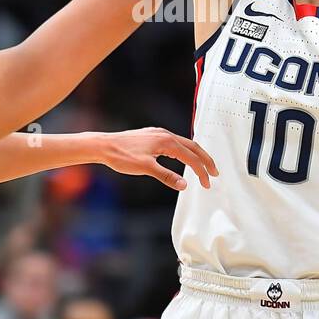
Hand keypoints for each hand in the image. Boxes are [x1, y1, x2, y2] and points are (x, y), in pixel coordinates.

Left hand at [98, 127, 218, 190]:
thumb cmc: (122, 156)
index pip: (191, 157)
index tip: (208, 183)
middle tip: (215, 173)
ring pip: (184, 143)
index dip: (201, 171)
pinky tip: (182, 156)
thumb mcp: (145, 168)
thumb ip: (166, 176)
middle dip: (205, 160)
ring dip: (195, 155)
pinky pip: (175, 142)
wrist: (104, 146)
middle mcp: (165, 134)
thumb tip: (185, 185)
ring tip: (202, 166)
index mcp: (166, 141)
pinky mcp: (152, 135)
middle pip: (193, 147)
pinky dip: (184, 150)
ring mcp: (158, 133)